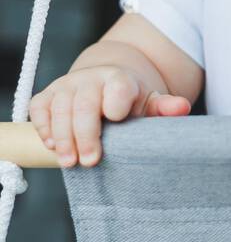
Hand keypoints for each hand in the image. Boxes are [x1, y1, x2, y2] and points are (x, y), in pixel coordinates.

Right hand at [29, 66, 190, 167]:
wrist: (104, 81)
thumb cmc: (129, 100)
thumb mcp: (150, 102)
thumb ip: (164, 107)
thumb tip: (182, 108)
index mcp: (120, 80)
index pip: (117, 88)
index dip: (116, 102)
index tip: (117, 119)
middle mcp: (90, 79)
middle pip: (84, 103)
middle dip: (86, 133)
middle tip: (90, 161)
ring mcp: (66, 85)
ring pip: (59, 108)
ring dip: (63, 137)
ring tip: (69, 162)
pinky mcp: (47, 94)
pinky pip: (38, 108)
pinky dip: (42, 127)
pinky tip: (51, 145)